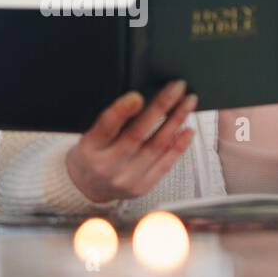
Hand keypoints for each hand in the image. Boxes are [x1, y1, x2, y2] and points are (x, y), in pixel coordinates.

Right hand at [65, 80, 197, 202]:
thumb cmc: (92, 155)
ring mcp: (127, 179)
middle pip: (137, 134)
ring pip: (157, 146)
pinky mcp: (143, 186)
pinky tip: (188, 130)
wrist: (89, 187)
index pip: (106, 127)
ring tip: (187, 104)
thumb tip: (138, 99)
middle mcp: (108, 166)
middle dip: (160, 108)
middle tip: (176, 89)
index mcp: (91, 148)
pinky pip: (165, 164)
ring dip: (176, 122)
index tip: (137, 96)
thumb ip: (112, 118)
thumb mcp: (90, 133)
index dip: (122, 110)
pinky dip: (179, 145)